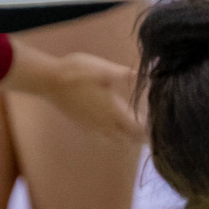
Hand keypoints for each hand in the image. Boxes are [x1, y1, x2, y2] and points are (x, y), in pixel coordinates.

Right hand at [4, 47, 140, 139]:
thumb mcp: (104, 69)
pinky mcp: (81, 123)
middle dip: (139, 138)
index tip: (159, 132)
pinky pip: (100, 136)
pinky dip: (111, 136)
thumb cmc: (78, 72)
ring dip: (126, 138)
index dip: (148, 132)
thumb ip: (125, 74)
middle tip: (151, 135)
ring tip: (135, 134)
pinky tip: (113, 129)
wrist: (49, 80)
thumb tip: (147, 72)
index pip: (136, 128)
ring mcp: (91, 124)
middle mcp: (103, 122)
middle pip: (126, 137)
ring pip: (113, 139)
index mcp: (113, 109)